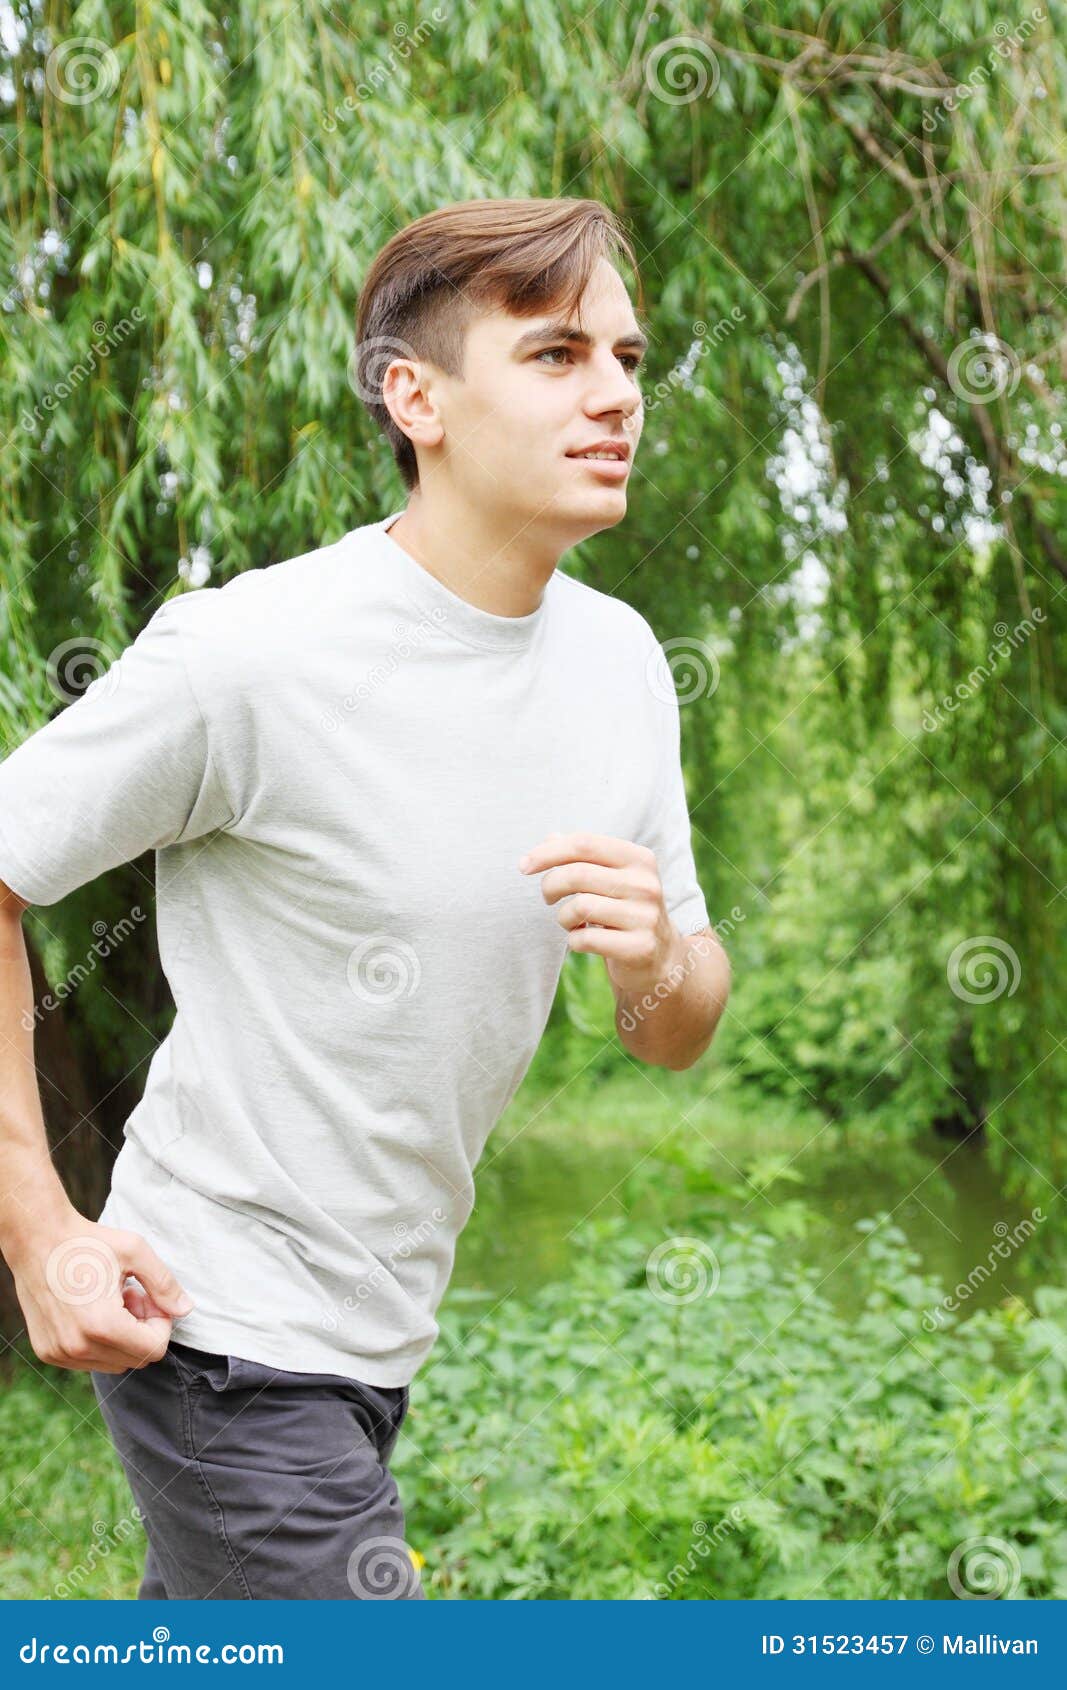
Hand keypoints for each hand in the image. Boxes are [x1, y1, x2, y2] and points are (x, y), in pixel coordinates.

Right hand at [7, 1213, 194, 1373]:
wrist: (37, 1239)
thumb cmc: (87, 1242)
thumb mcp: (135, 1252)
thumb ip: (164, 1284)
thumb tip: (186, 1310)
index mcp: (102, 1325)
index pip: (154, 1350)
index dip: (161, 1323)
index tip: (149, 1297)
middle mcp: (78, 1347)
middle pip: (135, 1359)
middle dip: (142, 1329)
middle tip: (131, 1295)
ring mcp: (59, 1353)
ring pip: (113, 1363)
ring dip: (121, 1337)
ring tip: (110, 1301)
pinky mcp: (48, 1352)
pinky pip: (89, 1360)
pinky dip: (99, 1341)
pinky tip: (91, 1309)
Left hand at [518, 831, 684, 993]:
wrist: (660, 957)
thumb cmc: (624, 910)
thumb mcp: (610, 877)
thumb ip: (582, 856)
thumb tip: (549, 838)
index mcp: (639, 858)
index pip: (584, 844)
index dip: (548, 852)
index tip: (524, 866)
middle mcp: (646, 884)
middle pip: (577, 874)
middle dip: (550, 886)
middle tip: (548, 898)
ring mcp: (645, 916)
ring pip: (579, 907)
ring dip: (563, 917)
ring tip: (571, 921)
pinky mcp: (639, 947)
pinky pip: (585, 939)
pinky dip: (573, 941)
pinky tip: (582, 939)